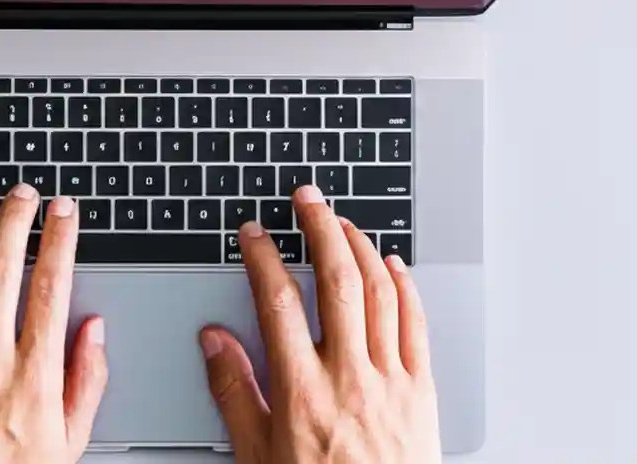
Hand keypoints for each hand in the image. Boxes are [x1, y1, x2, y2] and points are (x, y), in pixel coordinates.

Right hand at [201, 185, 441, 462]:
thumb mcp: (258, 456)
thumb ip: (235, 392)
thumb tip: (215, 341)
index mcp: (302, 392)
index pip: (278, 302)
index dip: (263, 258)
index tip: (254, 234)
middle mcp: (349, 376)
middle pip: (336, 280)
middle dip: (319, 228)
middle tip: (306, 198)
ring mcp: (391, 379)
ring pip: (379, 292)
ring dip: (360, 247)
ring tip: (342, 222)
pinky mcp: (422, 388)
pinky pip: (415, 323)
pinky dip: (404, 286)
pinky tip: (392, 265)